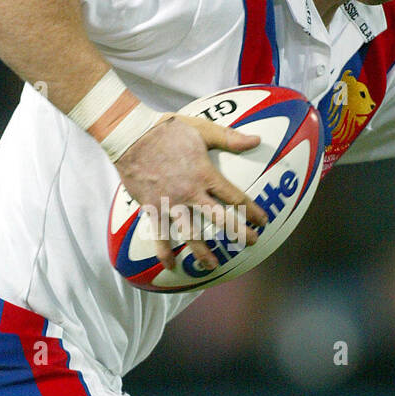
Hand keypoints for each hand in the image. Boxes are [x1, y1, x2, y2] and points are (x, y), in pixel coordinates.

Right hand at [114, 114, 267, 268]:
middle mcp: (191, 192)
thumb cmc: (166, 129)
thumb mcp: (201, 128)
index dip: (252, 211)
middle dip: (239, 233)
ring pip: (190, 234)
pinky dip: (163, 253)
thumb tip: (256, 140)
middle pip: (220, 219)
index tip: (262, 221)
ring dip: (203, 252)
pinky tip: (170, 266)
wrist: (131, 136)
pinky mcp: (152, 208)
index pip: (235, 197)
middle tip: (251, 242)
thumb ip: (229, 137)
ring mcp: (170, 203)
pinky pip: (159, 235)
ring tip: (214, 265)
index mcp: (205, 174)